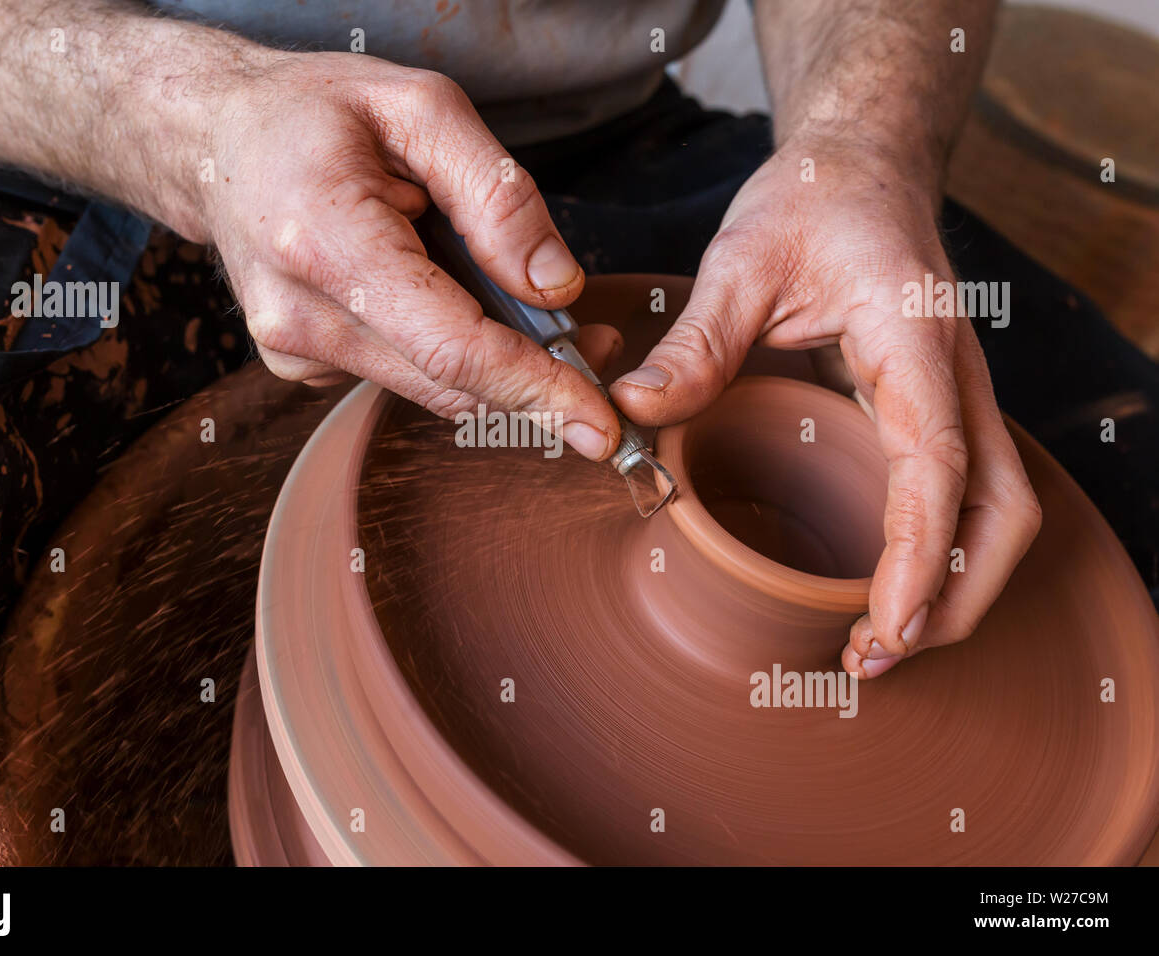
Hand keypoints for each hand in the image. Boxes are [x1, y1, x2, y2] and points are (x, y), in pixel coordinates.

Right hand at [187, 51, 620, 459]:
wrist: (214, 140)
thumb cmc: (314, 112)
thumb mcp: (421, 109)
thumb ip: (496, 196)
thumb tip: (555, 285)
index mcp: (327, 242)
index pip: (451, 347)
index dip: (535, 388)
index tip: (598, 426)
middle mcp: (301, 316)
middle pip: (450, 379)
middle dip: (534, 374)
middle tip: (592, 339)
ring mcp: (294, 349)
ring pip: (431, 384)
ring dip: (492, 361)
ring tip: (523, 299)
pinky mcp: (301, 364)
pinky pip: (401, 371)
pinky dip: (443, 348)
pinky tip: (440, 291)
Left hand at [611, 138, 1041, 676]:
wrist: (860, 168)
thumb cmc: (811, 202)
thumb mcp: (742, 258)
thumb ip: (697, 340)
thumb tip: (633, 411)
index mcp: (916, 340)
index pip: (939, 462)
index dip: (921, 553)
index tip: (888, 624)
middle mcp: (956, 378)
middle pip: (1001, 511)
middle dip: (954, 595)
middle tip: (872, 657)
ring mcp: (955, 398)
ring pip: (995, 511)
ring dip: (953, 586)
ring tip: (876, 645)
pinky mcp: (933, 411)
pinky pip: (959, 496)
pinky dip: (934, 554)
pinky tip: (881, 591)